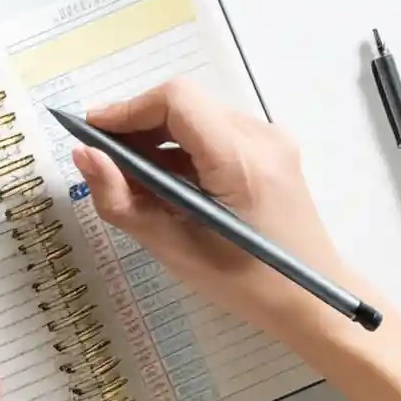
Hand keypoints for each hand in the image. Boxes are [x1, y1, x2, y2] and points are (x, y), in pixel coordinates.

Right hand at [71, 80, 354, 338]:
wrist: (315, 300)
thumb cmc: (247, 284)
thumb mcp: (176, 249)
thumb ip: (124, 200)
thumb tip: (85, 156)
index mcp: (240, 158)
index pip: (176, 100)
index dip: (128, 110)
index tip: (91, 132)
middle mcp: (261, 136)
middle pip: (186, 105)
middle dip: (138, 125)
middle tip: (104, 160)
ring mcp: (271, 140)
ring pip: (199, 116)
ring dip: (159, 138)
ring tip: (130, 177)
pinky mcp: (272, 151)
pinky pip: (216, 132)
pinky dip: (183, 149)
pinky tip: (166, 182)